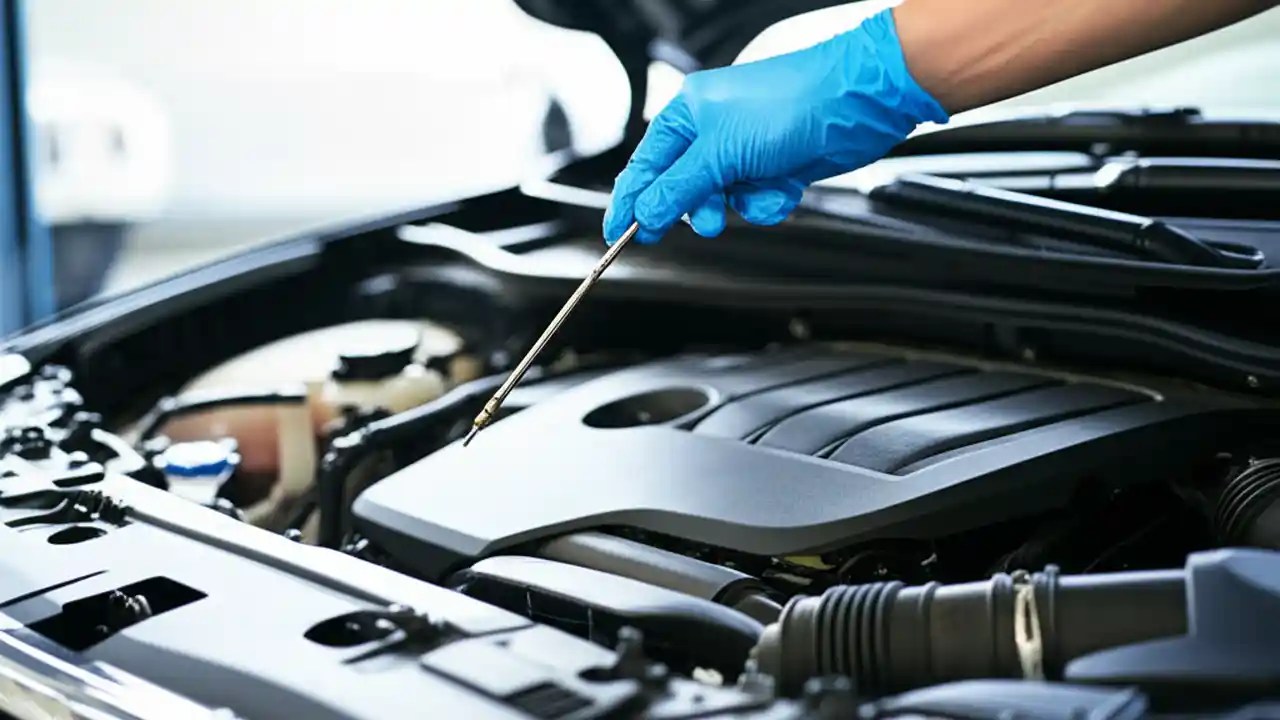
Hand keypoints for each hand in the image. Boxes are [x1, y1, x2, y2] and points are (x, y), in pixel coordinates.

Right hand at [603, 8, 947, 244]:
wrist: (855, 103)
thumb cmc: (789, 104)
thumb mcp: (720, 153)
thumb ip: (678, 189)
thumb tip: (645, 213)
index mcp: (687, 114)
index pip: (645, 166)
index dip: (630, 202)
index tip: (617, 234)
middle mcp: (712, 130)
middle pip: (682, 188)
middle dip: (697, 207)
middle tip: (703, 221)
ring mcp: (744, 149)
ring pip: (722, 199)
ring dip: (740, 204)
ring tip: (755, 193)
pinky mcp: (773, 166)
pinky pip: (755, 200)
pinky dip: (769, 200)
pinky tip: (784, 186)